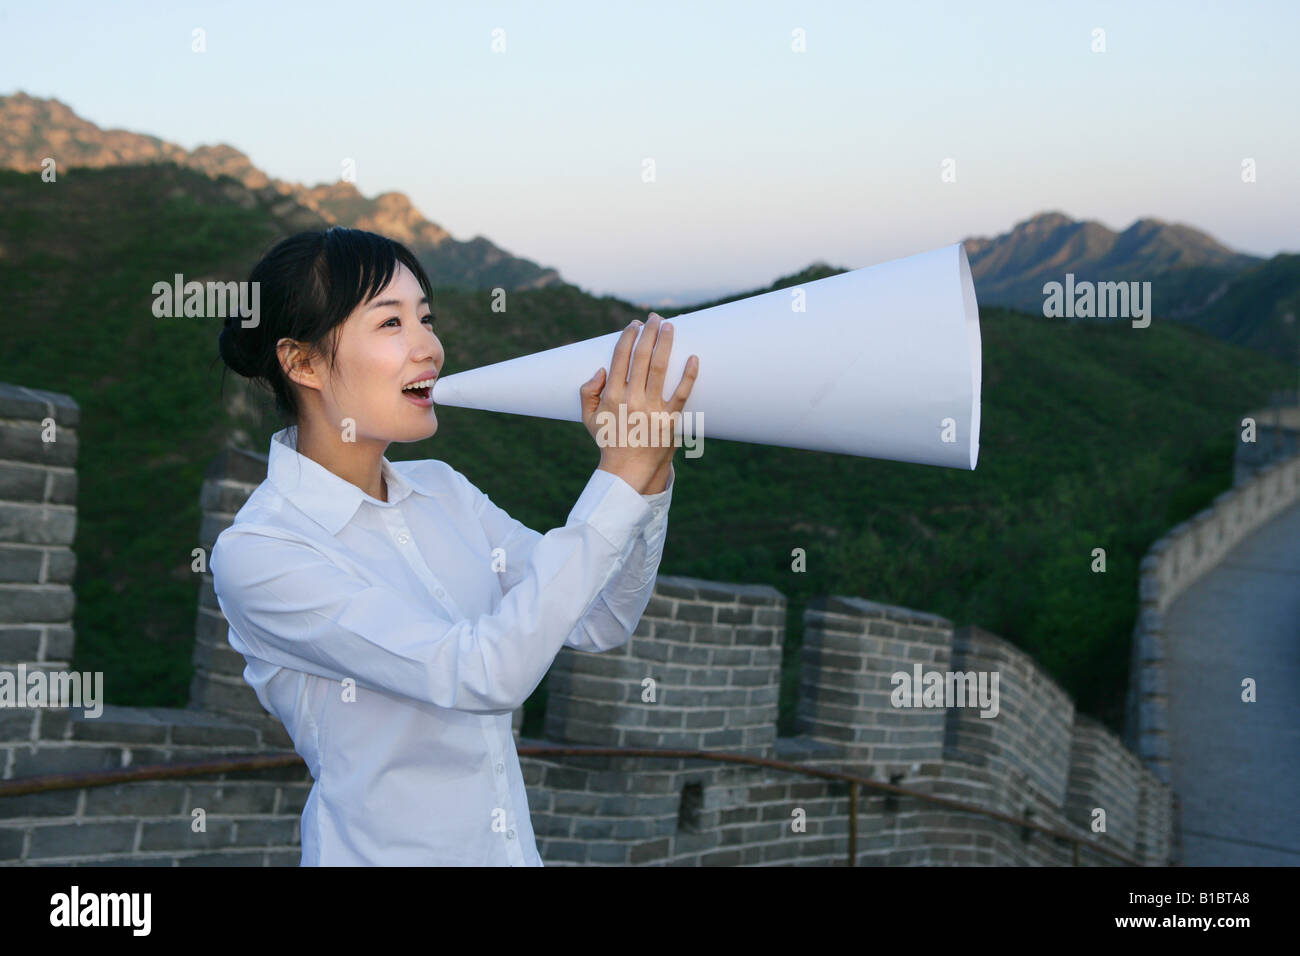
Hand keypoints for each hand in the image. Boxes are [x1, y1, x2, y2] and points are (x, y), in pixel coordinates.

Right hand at [579, 313, 698, 493]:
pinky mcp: (670, 420)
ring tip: (670, 326)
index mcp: (611, 396)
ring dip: (666, 343)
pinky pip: (682, 393)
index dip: (628, 337)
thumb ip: (587, 392)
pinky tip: (694, 357)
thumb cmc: (610, 441)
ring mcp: (652, 409)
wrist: (629, 471)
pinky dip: (689, 375)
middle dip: (649, 333)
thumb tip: (601, 369)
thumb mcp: (588, 418)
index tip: (635, 324)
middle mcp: (631, 399)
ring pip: (660, 368)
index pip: (620, 357)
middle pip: (641, 357)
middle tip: (655, 318)